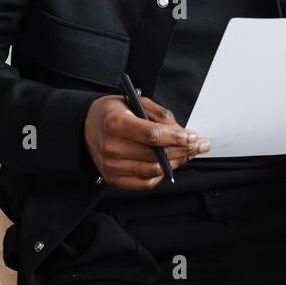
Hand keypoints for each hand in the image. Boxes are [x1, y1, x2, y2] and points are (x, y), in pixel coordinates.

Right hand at [83, 94, 210, 190]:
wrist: (86, 126)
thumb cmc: (113, 112)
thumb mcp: (135, 101)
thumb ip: (159, 115)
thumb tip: (181, 131)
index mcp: (115, 123)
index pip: (152, 135)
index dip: (177, 138)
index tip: (193, 137)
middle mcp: (111, 146)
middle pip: (155, 156)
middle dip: (183, 151)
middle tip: (200, 145)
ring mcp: (111, 166)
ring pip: (153, 171)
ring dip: (176, 163)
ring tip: (188, 153)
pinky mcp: (112, 178)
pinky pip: (144, 183)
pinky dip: (161, 176)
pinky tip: (170, 165)